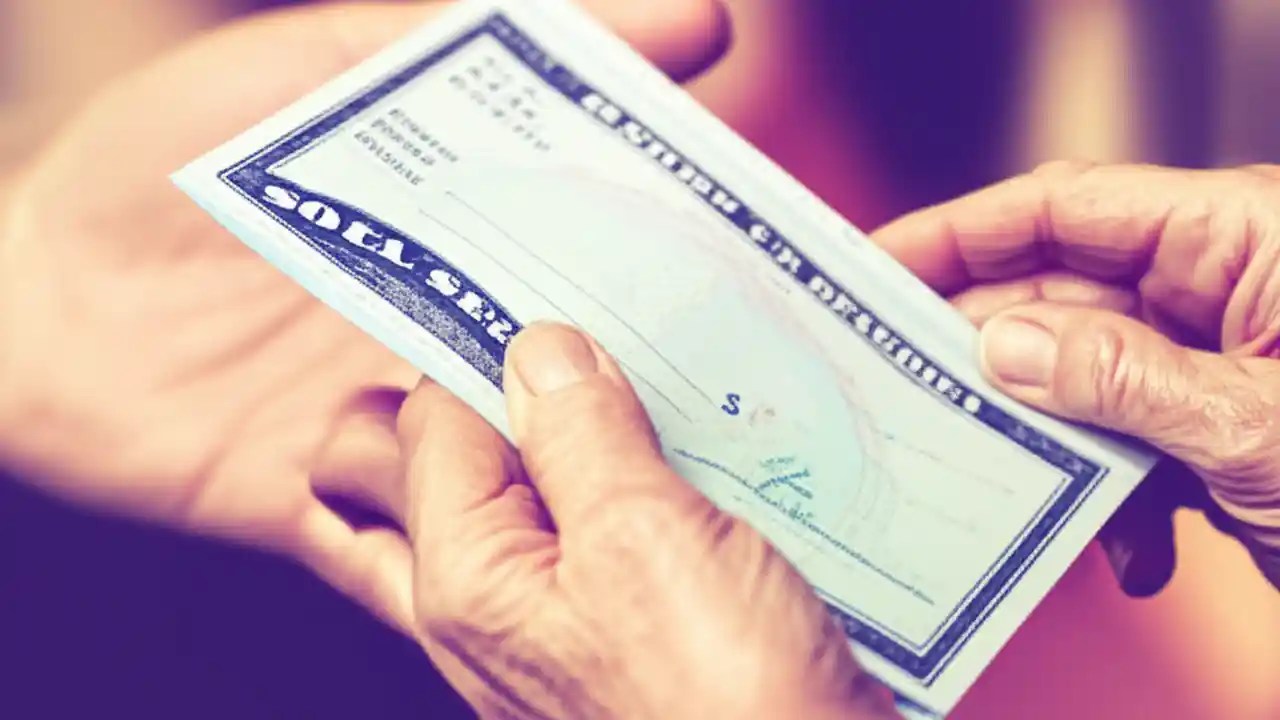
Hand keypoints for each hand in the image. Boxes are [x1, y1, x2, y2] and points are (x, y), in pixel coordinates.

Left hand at [0, 0, 729, 631]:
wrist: (26, 292)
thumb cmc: (166, 154)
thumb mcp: (339, 61)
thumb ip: (492, 37)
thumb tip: (694, 18)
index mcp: (480, 235)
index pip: (626, 246)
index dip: (715, 255)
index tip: (812, 265)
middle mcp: (461, 336)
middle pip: (600, 366)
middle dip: (689, 383)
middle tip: (794, 397)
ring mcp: (410, 427)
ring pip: (537, 470)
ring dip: (602, 481)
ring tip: (697, 493)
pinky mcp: (347, 504)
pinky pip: (433, 546)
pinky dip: (488, 564)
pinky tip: (561, 578)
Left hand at [377, 323, 900, 718]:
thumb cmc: (729, 710)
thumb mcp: (648, 542)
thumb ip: (578, 435)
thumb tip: (534, 348)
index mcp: (465, 576)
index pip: (428, 418)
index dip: (486, 347)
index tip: (553, 290)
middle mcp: (487, 608)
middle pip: (446, 465)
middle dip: (500, 392)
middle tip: (584, 339)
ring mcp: (550, 633)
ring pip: (528, 501)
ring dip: (579, 438)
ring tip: (648, 391)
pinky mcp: (619, 643)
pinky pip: (593, 544)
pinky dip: (624, 492)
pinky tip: (688, 465)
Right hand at [873, 161, 1279, 594]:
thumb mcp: (1256, 424)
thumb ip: (1122, 377)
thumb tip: (1002, 343)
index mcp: (1240, 235)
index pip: (1066, 205)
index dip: (962, 229)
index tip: (878, 265)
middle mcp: (1219, 283)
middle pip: (1060, 292)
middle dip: (996, 356)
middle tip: (917, 398)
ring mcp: (1215, 355)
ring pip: (1084, 377)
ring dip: (1060, 448)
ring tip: (1043, 497)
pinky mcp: (1217, 423)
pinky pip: (1128, 439)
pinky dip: (1116, 498)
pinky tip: (1133, 550)